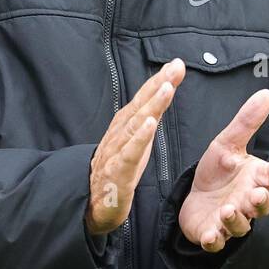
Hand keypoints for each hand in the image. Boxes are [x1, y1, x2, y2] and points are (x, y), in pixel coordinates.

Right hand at [86, 59, 186, 234]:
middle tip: (175, 67)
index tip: (176, 64)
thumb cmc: (118, 169)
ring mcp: (116, 152)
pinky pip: (129, 153)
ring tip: (167, 88)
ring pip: (136, 124)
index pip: (144, 99)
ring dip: (152, 105)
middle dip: (159, 85)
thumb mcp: (137, 141)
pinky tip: (151, 124)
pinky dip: (140, 138)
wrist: (92, 204)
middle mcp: (120, 134)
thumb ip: (149, 117)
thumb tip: (164, 90)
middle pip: (140, 105)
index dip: (159, 80)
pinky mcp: (117, 172)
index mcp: (125, 126)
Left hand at [177, 89, 268, 251]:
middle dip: (262, 201)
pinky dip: (215, 240)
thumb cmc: (218, 171)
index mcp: (256, 178)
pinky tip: (210, 235)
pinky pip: (218, 241)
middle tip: (257, 194)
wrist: (194, 196)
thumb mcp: (227, 143)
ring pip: (242, 225)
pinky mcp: (213, 234)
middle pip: (264, 205)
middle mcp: (248, 201)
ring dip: (236, 219)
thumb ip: (247, 122)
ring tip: (228, 210)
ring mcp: (232, 220)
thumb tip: (267, 92)